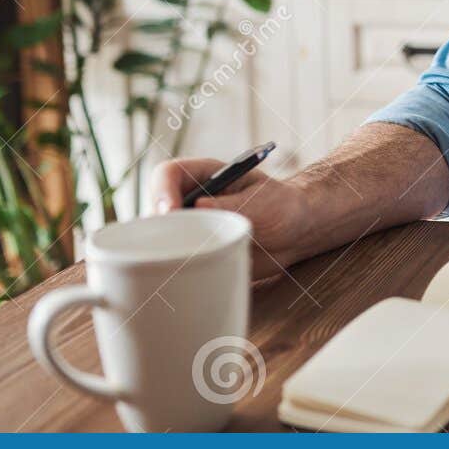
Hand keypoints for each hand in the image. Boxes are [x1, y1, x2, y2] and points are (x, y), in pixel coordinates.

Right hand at [148, 157, 310, 281]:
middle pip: (154, 209)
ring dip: (165, 251)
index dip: (162, 190)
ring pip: (157, 238)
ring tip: (190, 260)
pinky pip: (171, 261)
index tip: (170, 212)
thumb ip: (234, 205)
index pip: (168, 174)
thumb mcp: (264, 202)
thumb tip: (198, 207)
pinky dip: (173, 269)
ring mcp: (188, 228)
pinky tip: (188, 275)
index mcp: (204, 176)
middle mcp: (189, 200)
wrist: (295, 233)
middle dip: (158, 228)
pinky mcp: (192, 252)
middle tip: (177, 243)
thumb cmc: (282, 207)